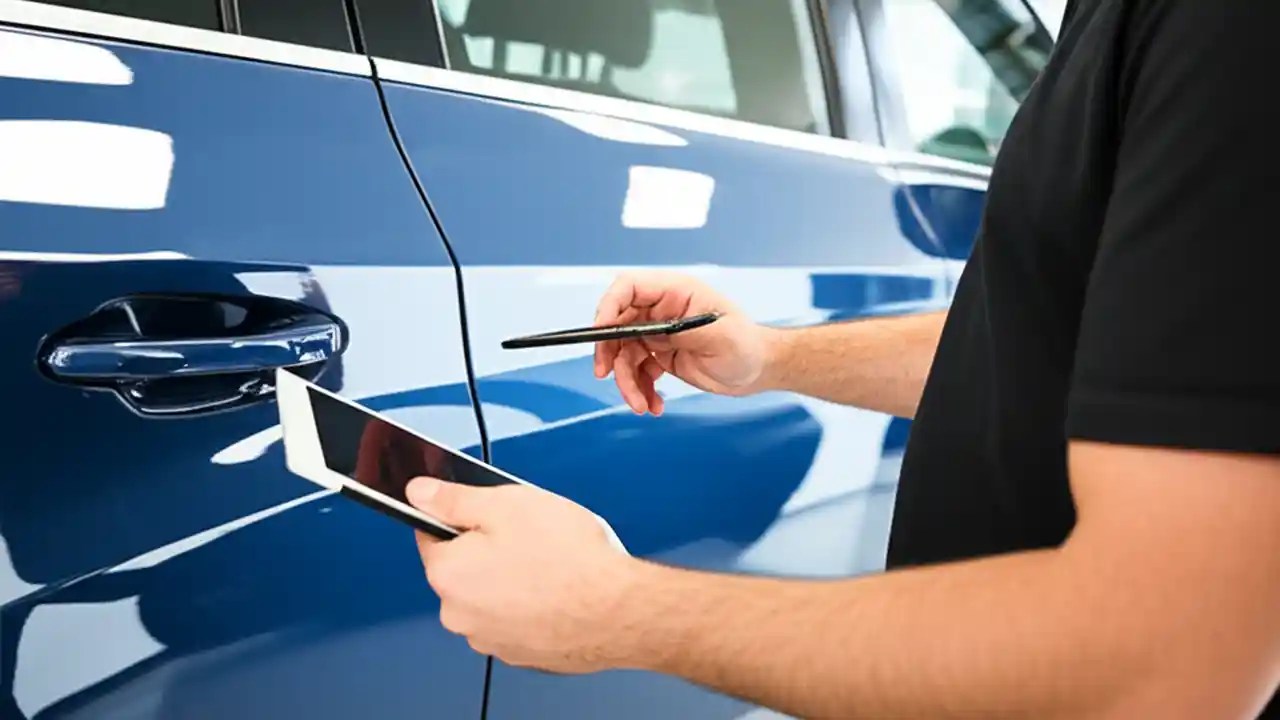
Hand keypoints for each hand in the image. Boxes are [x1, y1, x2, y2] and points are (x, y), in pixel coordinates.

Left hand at [407, 477, 640, 672]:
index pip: (431, 533)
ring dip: (512, 578)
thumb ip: (453, 498)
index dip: (463, 515)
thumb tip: (418, 492)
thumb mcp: (507, 504)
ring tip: (552, 563)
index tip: (489, 512)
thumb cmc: (569, 559)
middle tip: (529, 534)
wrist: (618, 611)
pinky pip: (517, 618)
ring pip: (491, 594)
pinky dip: (532, 605)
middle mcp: (459, 614)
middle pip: (463, 566)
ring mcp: (490, 639)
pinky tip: (560, 588)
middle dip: (489, 548)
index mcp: (447, 573)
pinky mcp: (521, 654)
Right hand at [593, 272, 775, 414]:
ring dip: (626, 381)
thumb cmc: (748, 346)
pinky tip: (653, 403)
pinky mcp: (660, 354)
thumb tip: (653, 331)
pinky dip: (639, 389)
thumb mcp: (722, 337)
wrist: (757, 371)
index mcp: (677, 292)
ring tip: (641, 404)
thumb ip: (685, 331)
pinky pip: (636, 370)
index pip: (630, 287)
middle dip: (610, 351)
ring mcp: (659, 332)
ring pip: (624, 353)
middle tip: (606, 374)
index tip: (600, 332)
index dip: (609, 306)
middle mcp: (662, 309)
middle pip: (617, 323)